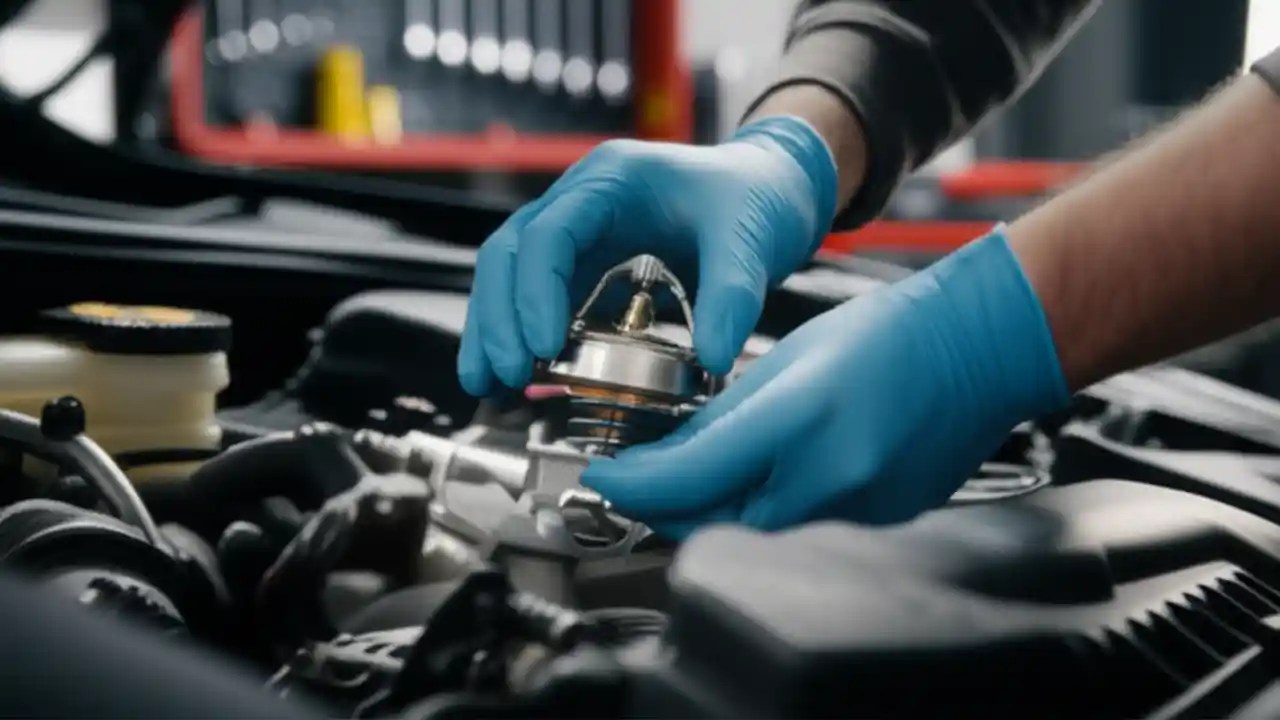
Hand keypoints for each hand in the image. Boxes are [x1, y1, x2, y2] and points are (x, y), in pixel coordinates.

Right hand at [457, 117, 837, 395]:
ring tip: (489, 385)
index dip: (536, 291)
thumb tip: (713, 358)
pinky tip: (516, 377)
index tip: (542, 347)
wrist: (773, 184)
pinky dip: (520, 333)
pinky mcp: (588, 263)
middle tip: (505, 375)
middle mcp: (582, 201)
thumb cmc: (758, 195)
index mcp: (612, 181)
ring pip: (511, 275)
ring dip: (495, 329)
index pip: (549, 234)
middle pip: (510, 254)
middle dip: (499, 317)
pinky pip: (538, 295)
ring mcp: (579, 232)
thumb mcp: (751, 240)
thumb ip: (732, 296)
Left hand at [581, 228, 1069, 535]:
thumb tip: (665, 456)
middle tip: (633, 479)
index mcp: (799, 421)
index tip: (602, 477)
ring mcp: (855, 512)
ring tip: (683, 477)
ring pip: (750, 534)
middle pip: (710, 523)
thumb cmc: (889, 336)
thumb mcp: (787, 361)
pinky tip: (750, 481)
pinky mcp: (872, 524)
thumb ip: (723, 417)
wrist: (977, 350)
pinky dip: (758, 513)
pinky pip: (793, 531)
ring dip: (705, 513)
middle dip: (660, 507)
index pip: (687, 478)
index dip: (631, 484)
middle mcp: (828, 479)